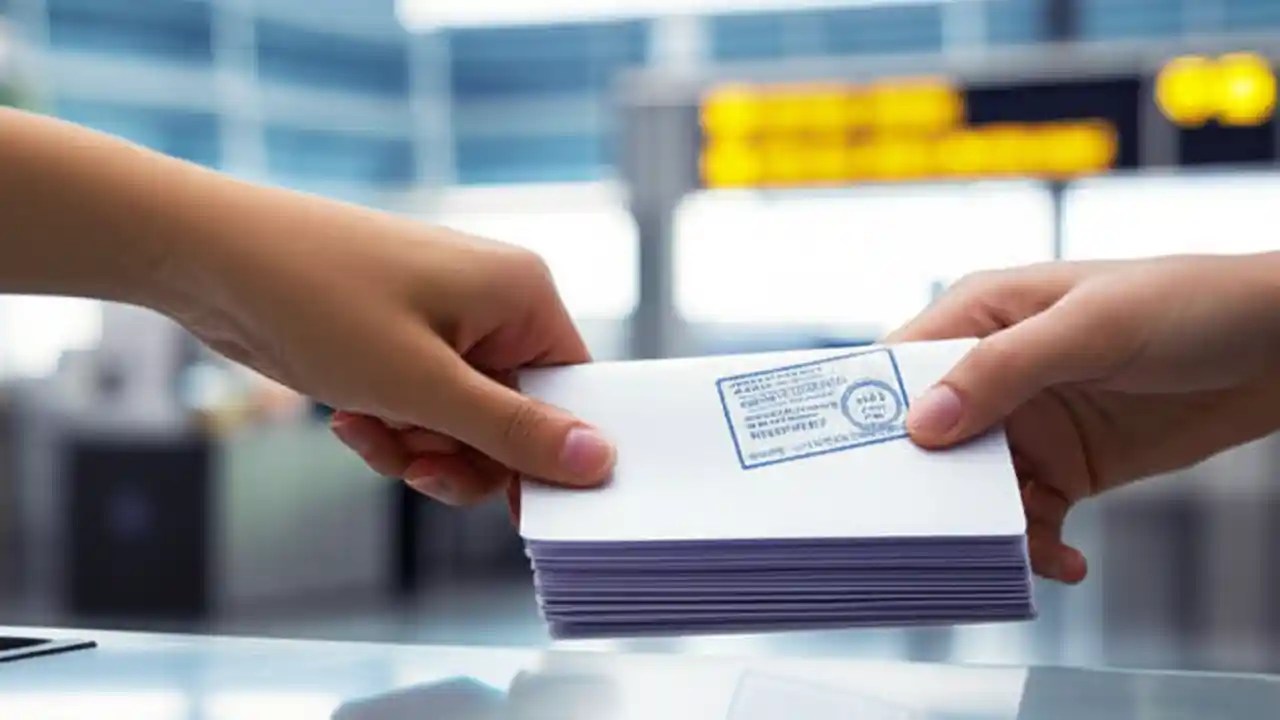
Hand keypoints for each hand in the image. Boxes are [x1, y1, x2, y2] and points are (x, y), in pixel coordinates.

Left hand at [158, 187, 614, 508]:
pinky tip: (349, 418)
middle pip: (517, 416)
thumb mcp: (423, 387)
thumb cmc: (319, 302)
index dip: (545, 452)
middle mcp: (494, 301)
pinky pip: (425, 404)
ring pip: (465, 419)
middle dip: (464, 453)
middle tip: (415, 464)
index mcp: (522, 294)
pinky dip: (393, 425)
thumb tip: (601, 461)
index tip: (506, 499)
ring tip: (368, 432)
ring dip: (420, 445)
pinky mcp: (403, 334)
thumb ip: (514, 431)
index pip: (574, 393)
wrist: (209, 258)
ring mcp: (447, 317)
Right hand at [886, 254, 1279, 582]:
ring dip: (982, 526)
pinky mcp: (1063, 467)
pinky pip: (1026, 516)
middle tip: (918, 533)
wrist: (1279, 349)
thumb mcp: (1092, 329)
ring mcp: (1026, 423)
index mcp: (979, 316)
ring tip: (1008, 554)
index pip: (897, 364)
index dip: (864, 411)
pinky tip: (1065, 561)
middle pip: (925, 437)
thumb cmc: (1188, 305)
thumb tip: (920, 425)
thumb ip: (1003, 371)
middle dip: (921, 486)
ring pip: (971, 488)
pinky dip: (1036, 546)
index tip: (846, 469)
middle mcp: (990, 371)